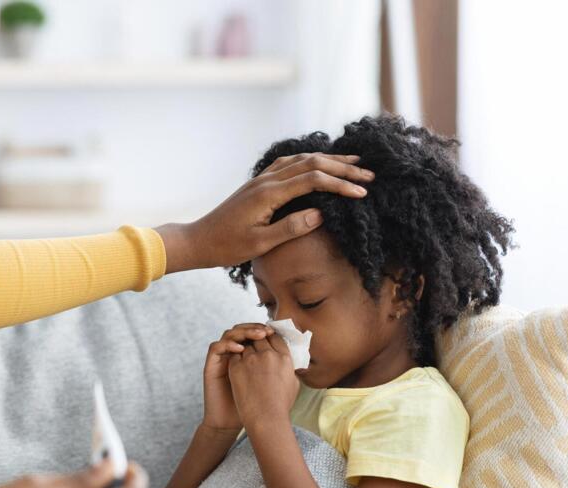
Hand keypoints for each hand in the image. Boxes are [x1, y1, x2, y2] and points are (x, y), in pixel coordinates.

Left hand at [156, 153, 372, 272]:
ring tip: (353, 163)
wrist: (198, 240)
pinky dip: (309, 161)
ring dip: (328, 160)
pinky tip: (319, 164)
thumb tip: (321, 214)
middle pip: (311, 164)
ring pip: (300, 160)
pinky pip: (288, 164)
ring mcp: (261, 180)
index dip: (340, 184)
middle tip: (369, 174)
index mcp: (268, 194)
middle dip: (342, 168)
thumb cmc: (227, 247)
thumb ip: (291, 228)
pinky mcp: (258, 184)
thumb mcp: (261, 244)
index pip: (313, 180)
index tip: (362, 193)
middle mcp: (266, 181)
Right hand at [202, 323, 274, 432]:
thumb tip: (295, 359)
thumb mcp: (269, 385)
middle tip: (266, 331)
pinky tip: (240, 350)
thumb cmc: (252, 406)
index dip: (264, 330)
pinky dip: (228, 345)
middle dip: (255, 328)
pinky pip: (216, 347)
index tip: (276, 331)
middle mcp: (233, 353)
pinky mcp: (211, 365)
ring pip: (230, 333)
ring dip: (243, 332)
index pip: (254, 334)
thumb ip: (278, 371)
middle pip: (242, 329)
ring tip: (257, 336)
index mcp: (247, 355)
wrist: (230, 421)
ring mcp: (222, 358)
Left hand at [227, 333, 300, 426]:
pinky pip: (234, 355)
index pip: (276, 337)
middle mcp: (268, 355)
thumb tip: (286, 361)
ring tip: (245, 362)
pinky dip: (236, 359)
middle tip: (253, 349)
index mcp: (284, 358)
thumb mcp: (293, 383)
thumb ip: (289, 368)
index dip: (269, 337)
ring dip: (245, 351)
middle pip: (259, 338)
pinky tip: (238, 369)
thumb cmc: (281, 406)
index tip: (266, 340)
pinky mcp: (236, 367)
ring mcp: (251, 360)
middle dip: (256, 341)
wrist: (265, 419)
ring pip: (246, 346)